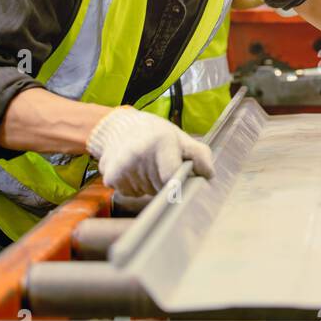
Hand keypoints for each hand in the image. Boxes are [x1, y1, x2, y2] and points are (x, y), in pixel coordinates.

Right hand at [86, 107, 214, 196]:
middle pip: (160, 187)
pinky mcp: (110, 177)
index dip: (178, 183)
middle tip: (161, 166)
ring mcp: (122, 166)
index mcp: (160, 142)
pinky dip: (134, 186)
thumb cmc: (155, 133)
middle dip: (165, 183)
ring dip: (149, 185)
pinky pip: (130, 193)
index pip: (172, 177)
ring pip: (145, 192)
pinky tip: (133, 170)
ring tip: (146, 166)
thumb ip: (200, 154)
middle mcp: (139, 154)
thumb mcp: (180, 137)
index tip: (180, 181)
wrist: (119, 127)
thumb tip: (209, 174)